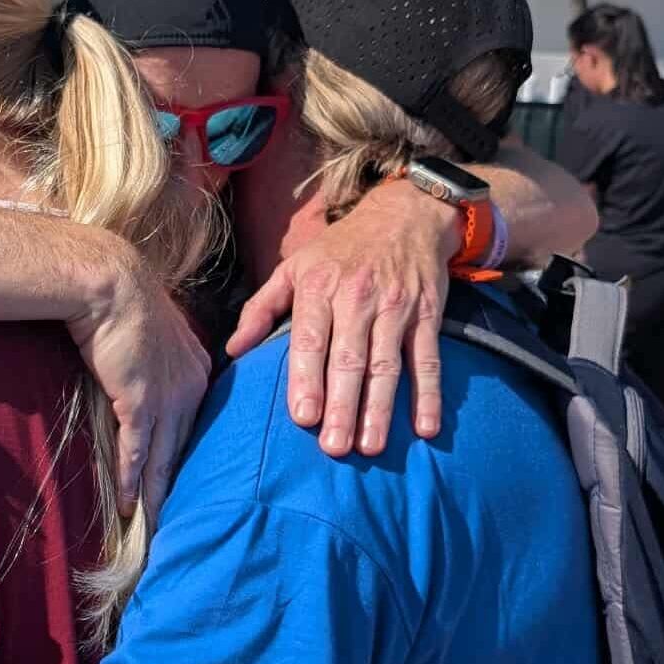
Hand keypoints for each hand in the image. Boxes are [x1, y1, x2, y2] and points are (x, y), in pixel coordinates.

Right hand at [65, 252, 208, 517]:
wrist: (112, 283)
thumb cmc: (125, 299)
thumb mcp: (153, 330)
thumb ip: (156, 356)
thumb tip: (142, 370)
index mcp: (197, 370)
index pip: (195, 424)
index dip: (187, 456)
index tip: (185, 482)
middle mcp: (190, 388)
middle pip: (185, 449)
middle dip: (179, 486)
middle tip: (177, 518)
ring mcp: (167, 398)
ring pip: (164, 458)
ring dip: (156, 495)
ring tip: (155, 526)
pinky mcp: (139, 403)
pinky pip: (137, 451)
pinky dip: (131, 479)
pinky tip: (128, 504)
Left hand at [227, 182, 457, 456]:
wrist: (405, 215)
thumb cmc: (340, 250)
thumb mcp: (294, 267)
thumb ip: (260, 309)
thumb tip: (233, 350)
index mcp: (319, 287)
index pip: (311, 340)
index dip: (308, 378)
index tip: (304, 417)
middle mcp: (358, 298)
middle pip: (349, 360)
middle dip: (343, 406)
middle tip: (334, 448)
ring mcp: (396, 308)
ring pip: (387, 366)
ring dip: (380, 409)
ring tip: (370, 446)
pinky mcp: (428, 316)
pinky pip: (428, 360)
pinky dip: (430, 395)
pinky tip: (426, 428)